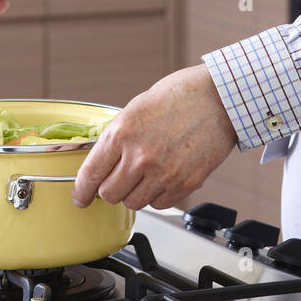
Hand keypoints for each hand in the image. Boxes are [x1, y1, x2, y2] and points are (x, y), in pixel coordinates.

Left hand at [73, 64, 239, 210]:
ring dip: (135, 193)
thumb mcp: (135, 109)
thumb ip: (117, 138)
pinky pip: (159, 203)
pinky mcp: (185, 184)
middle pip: (109, 195)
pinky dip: (158, 195)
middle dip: (110, 189)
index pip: (90, 174)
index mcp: (121, 133)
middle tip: (118, 179)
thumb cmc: (180, 96)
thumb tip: (102, 163)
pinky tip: (164, 175)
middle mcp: (140, 156)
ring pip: (133, 203)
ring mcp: (163, 173)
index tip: (80, 198)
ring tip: (146, 173)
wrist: (220, 97)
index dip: (81, 191)